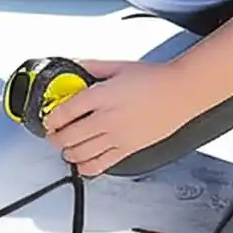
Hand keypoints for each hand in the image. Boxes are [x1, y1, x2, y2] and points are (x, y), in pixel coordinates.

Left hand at [41, 59, 191, 175]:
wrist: (183, 91)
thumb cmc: (155, 78)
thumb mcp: (117, 66)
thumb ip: (90, 67)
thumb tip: (72, 65)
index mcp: (101, 96)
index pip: (64, 113)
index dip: (50, 120)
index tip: (49, 120)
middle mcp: (107, 118)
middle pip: (68, 137)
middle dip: (55, 138)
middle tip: (54, 135)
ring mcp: (118, 136)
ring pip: (80, 154)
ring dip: (67, 153)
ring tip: (66, 147)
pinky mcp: (130, 149)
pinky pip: (101, 165)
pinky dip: (86, 167)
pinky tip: (82, 163)